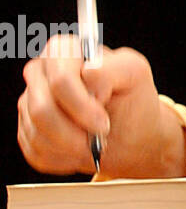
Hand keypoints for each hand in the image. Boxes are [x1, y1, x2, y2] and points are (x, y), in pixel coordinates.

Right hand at [17, 35, 185, 178]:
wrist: (131, 132)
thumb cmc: (132, 97)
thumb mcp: (134, 74)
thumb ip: (112, 68)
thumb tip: (87, 72)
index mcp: (65, 50)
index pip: (59, 81)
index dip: (82, 106)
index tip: (103, 121)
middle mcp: (41, 73)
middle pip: (42, 110)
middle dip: (74, 132)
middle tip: (100, 137)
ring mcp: (30, 102)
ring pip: (37, 133)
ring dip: (71, 147)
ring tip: (94, 144)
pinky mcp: (26, 130)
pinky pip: (35, 151)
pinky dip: (64, 158)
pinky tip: (81, 150)